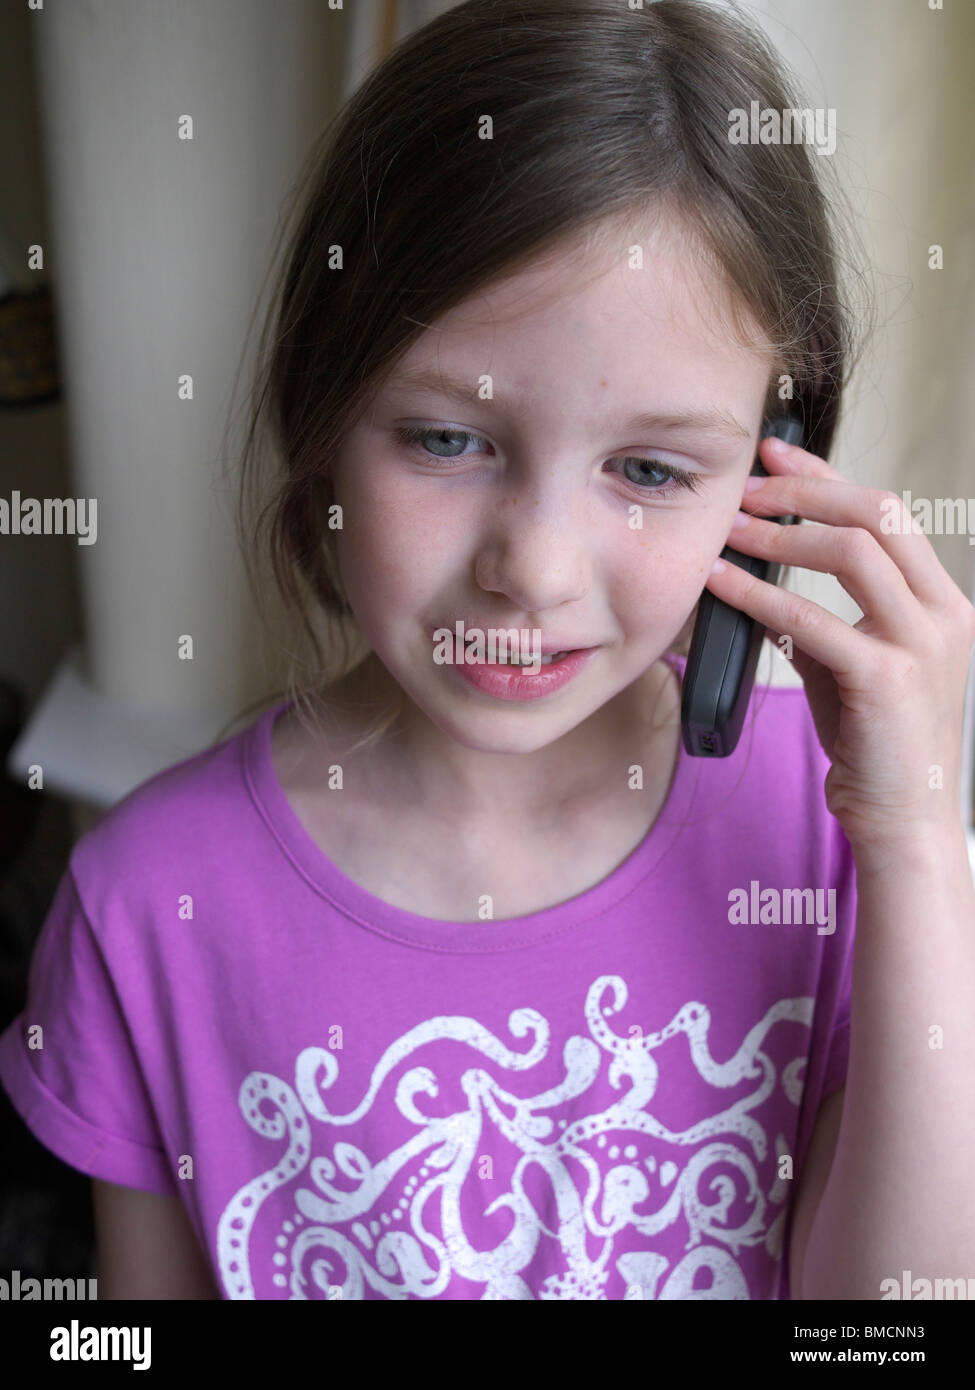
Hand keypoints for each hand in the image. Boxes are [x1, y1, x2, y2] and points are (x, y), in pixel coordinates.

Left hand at [705, 434, 974, 850]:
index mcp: (940, 603)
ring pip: (853, 553)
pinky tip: (721, 584)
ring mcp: (922, 644)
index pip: (888, 513)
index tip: (775, 457)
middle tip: (745, 486)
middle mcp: (942, 613)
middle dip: (805, 490)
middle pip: (877, 514)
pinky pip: (812, 619)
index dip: (828, 477)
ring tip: (729, 531)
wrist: (902, 819)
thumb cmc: (872, 744)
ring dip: (781, 534)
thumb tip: (764, 577)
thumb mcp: (851, 666)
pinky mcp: (887, 679)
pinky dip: (758, 594)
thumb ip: (823, 619)